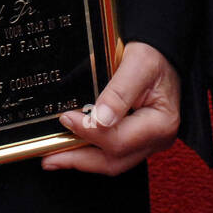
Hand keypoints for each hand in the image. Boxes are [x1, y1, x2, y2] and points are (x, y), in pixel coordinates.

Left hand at [41, 42, 180, 175]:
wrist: (163, 50)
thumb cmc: (153, 55)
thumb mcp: (137, 65)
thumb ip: (119, 93)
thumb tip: (100, 120)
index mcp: (161, 123)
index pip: (118, 139)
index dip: (89, 132)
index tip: (66, 119)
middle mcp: (158, 139)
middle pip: (114, 160)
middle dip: (79, 160)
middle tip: (48, 157)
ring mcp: (149, 142)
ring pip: (112, 161)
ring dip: (82, 160)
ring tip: (54, 157)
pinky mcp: (139, 139)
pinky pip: (114, 152)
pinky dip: (92, 151)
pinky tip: (74, 147)